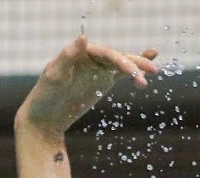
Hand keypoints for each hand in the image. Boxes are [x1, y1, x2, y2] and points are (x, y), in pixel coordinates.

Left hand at [16, 36, 159, 138]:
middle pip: (117, 57)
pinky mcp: (103, 81)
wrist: (45, 118)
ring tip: (155, 71)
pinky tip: (149, 66)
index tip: (129, 72)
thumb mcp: (54, 76)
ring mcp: (98, 68)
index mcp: (80, 51)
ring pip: (123, 64)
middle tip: (151, 71)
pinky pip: (121, 73)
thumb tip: (84, 37)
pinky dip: (134, 70)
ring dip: (138, 67)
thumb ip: (68, 56)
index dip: (119, 60)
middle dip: (135, 63)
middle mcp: (91, 56)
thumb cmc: (45, 96)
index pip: (105, 53)